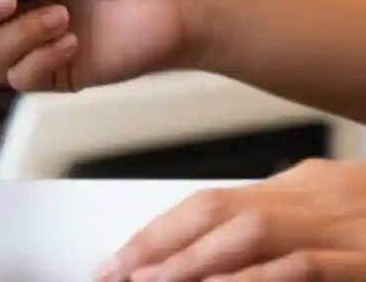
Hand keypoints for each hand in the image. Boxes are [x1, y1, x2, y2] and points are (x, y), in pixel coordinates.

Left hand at [98, 159, 365, 281]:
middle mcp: (317, 198)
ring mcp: (347, 227)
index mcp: (303, 186)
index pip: (211, 202)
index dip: (159, 231)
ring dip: (193, 263)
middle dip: (160, 247)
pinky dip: (255, 279)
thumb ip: (279, 224)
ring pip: (252, 235)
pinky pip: (304, 267)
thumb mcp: (332, 212)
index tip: (118, 259)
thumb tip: (211, 255)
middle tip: (116, 274)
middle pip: (219, 214)